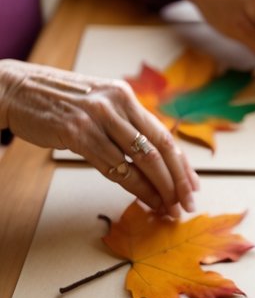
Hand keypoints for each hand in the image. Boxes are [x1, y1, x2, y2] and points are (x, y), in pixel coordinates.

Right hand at [0, 59, 197, 214]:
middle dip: (178, 181)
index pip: (163, 134)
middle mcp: (116, 103)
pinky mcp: (78, 134)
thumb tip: (150, 155)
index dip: (182, 164)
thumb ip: (123, 122)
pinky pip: (115, 167)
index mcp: (124, 95)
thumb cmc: (56, 101)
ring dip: (160, 189)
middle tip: (187, 204)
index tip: (193, 187)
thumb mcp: (97, 101)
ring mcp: (97, 118)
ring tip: (169, 208)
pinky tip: (146, 200)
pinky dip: (136, 188)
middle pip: (160, 148)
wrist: (15, 89)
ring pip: (141, 160)